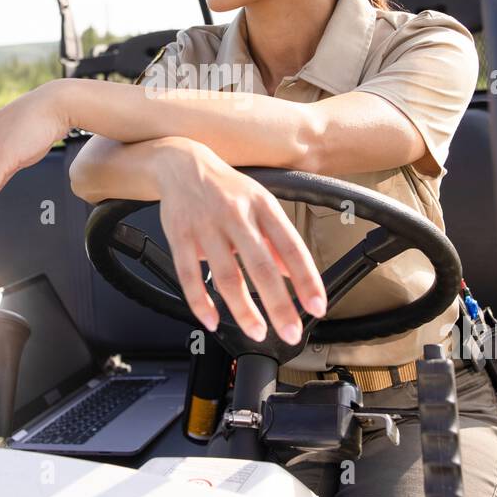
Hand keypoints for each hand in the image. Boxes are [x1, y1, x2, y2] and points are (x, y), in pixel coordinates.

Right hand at [155, 142, 328, 344]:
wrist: (182, 164)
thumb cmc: (227, 188)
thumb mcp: (260, 204)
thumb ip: (276, 241)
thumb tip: (294, 274)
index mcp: (263, 207)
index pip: (292, 247)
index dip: (306, 279)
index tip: (317, 307)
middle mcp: (237, 215)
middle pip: (261, 266)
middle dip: (278, 304)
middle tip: (290, 332)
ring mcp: (206, 226)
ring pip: (227, 275)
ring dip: (243, 310)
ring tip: (256, 332)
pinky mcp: (180, 236)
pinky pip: (189, 275)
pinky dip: (200, 302)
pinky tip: (212, 320)